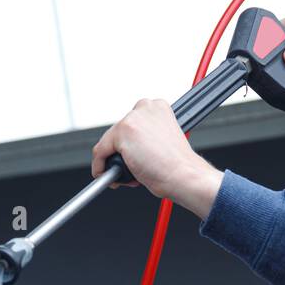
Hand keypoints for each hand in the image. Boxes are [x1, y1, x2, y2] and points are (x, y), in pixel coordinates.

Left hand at [91, 99, 223, 218]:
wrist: (183, 175)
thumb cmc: (178, 165)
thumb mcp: (162, 142)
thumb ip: (145, 138)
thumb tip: (129, 147)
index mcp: (158, 107)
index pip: (132, 123)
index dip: (130, 144)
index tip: (133, 156)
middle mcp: (145, 107)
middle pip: (118, 131)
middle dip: (121, 152)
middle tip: (131, 169)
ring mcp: (132, 119)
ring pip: (108, 142)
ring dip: (114, 160)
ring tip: (130, 173)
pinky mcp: (122, 132)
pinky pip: (100, 152)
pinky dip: (101, 167)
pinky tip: (111, 177)